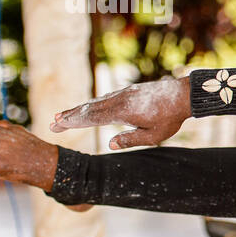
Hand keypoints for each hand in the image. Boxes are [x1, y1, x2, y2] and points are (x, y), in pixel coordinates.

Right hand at [51, 76, 189, 149]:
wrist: (183, 95)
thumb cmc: (170, 118)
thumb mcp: (152, 136)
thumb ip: (130, 139)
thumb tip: (110, 145)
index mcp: (122, 111)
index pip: (92, 117)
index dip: (73, 121)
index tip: (57, 124)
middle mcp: (119, 100)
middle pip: (89, 108)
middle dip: (69, 116)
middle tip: (52, 122)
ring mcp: (123, 93)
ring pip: (96, 102)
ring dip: (78, 109)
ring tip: (63, 115)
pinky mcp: (128, 91)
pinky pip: (105, 98)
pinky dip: (92, 104)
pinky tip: (86, 108)